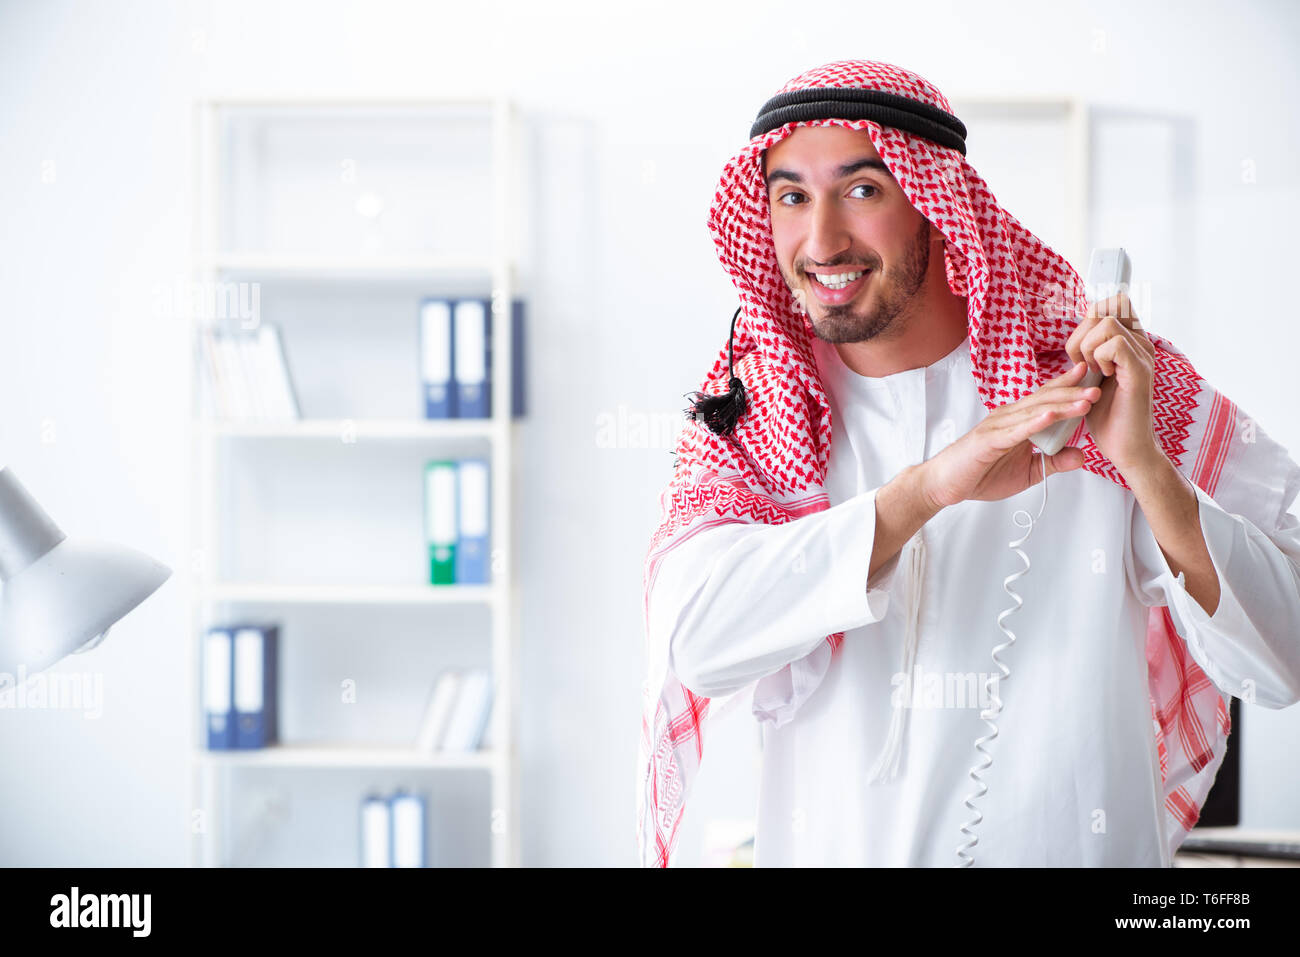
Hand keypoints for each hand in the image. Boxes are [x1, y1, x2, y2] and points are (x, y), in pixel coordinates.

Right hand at [919, 362, 1101, 509]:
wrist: (944, 484)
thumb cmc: (980, 474)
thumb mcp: (1027, 472)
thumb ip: (1053, 462)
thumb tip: (1082, 456)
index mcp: (1017, 420)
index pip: (1047, 399)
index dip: (1069, 387)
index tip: (1093, 378)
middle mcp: (1008, 416)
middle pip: (1045, 399)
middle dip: (1073, 392)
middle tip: (1099, 386)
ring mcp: (997, 426)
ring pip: (1035, 411)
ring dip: (1061, 405)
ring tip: (1085, 401)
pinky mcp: (988, 440)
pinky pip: (1015, 430)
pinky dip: (1034, 423)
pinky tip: (1051, 417)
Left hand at [1066, 292, 1159, 473]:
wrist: (1124, 447)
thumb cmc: (1106, 417)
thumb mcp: (1090, 376)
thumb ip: (1088, 352)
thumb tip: (1078, 330)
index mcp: (1130, 342)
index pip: (1112, 302)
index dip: (1088, 319)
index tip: (1080, 352)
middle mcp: (1141, 343)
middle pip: (1109, 305)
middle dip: (1083, 331)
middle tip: (1081, 361)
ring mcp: (1143, 355)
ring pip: (1108, 322)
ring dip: (1087, 347)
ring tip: (1091, 372)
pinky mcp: (1140, 370)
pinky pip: (1114, 344)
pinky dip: (1098, 358)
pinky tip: (1101, 377)